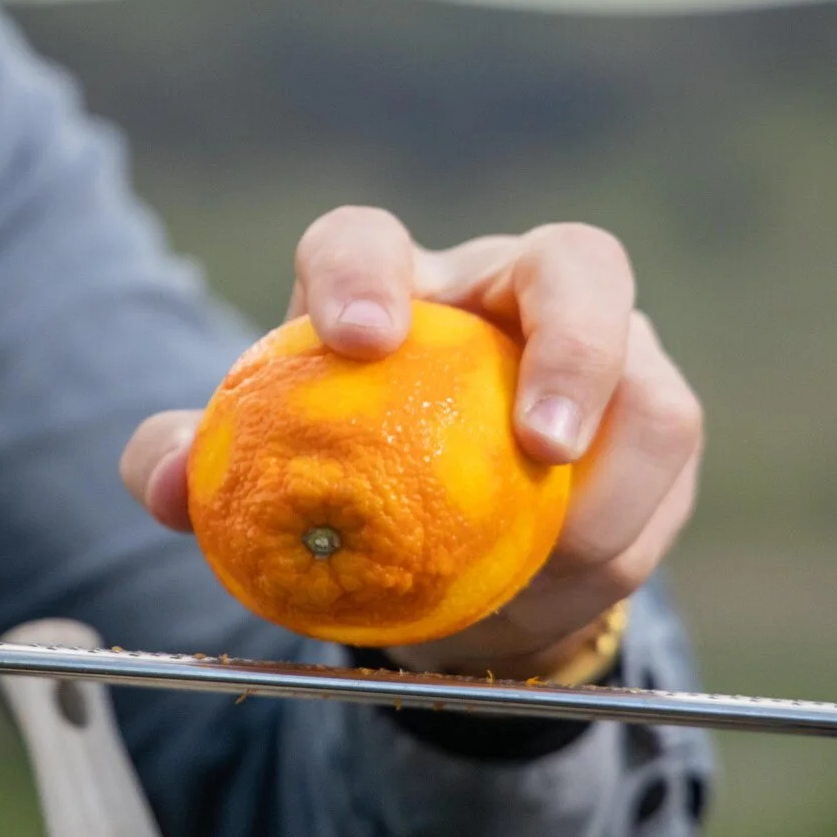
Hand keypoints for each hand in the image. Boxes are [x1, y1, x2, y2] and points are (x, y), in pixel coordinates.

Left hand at [122, 207, 702, 675]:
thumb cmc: (344, 478)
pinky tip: (557, 595)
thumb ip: (190, 465)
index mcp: (394, 284)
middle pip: (578, 264)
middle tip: (542, 444)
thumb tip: (167, 487)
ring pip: (655, 396)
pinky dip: (618, 549)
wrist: (444, 546)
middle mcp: (515, 293)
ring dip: (610, 494)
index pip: (366, 241)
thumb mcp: (254, 474)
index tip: (355, 337)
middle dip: (574, 348)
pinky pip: (669, 487)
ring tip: (547, 562)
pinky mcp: (660, 430)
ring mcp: (614, 355)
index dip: (362, 273)